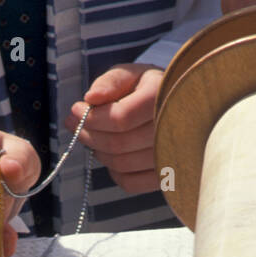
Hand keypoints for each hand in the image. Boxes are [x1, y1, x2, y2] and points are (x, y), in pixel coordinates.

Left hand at [64, 63, 164, 193]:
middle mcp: (172, 129)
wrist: (180, 107)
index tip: (76, 110)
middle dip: (89, 135)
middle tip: (75, 124)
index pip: (120, 118)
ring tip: (93, 136)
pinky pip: (131, 183)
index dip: (92, 118)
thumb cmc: (149, 88)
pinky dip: (114, 172)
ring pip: (122, 164)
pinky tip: (111, 155)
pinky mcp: (167, 176)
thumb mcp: (133, 74)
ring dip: (99, 152)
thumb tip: (91, 97)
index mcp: (163, 97)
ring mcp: (172, 155)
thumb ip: (112, 81)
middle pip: (118, 144)